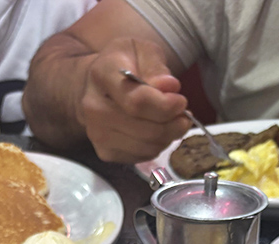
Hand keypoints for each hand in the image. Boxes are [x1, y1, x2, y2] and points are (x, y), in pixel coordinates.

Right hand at [77, 38, 191, 162]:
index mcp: (102, 74)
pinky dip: (156, 147)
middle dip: (172, 125)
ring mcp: (97, 134)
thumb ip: (156, 66)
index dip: (165, 106)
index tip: (181, 101)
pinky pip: (141, 157)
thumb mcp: (142, 50)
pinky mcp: (105, 152)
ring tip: (173, 122)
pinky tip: (157, 132)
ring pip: (145, 147)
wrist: (98, 85)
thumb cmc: (125, 64)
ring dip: (167, 137)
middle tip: (184, 115)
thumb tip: (169, 87)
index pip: (136, 102)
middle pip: (144, 129)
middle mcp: (94, 107)